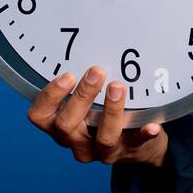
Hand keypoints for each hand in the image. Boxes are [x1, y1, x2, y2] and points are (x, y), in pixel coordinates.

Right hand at [27, 66, 167, 167]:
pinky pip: (137, 144)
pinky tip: (152, 125)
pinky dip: (144, 134)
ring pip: (103, 137)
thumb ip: (83, 82)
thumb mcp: (88, 102)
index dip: (49, 96)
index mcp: (61, 126)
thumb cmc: (106, 115)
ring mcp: (102, 151)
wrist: (137, 146)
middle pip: (67, 125)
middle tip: (97, 71)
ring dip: (110, 111)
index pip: (40, 116)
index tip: (67, 74)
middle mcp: (77, 142)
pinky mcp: (130, 151)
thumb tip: (91, 40)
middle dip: (81, 97)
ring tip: (118, 87)